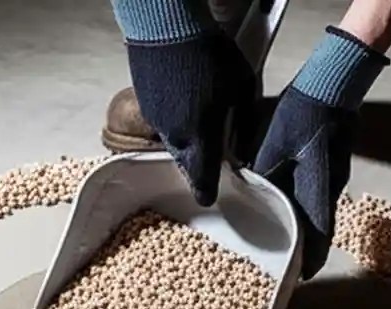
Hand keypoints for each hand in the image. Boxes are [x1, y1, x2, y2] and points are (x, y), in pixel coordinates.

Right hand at [125, 31, 256, 205]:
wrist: (168, 26)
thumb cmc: (210, 55)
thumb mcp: (242, 85)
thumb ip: (245, 123)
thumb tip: (245, 150)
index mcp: (200, 134)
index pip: (202, 176)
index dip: (206, 191)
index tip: (208, 199)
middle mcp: (175, 134)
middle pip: (185, 162)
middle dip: (196, 166)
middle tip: (208, 164)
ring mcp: (156, 120)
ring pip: (172, 143)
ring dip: (185, 142)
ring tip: (197, 130)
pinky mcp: (144, 104)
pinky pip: (161, 124)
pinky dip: (172, 123)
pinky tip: (182, 108)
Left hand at [253, 27, 387, 279]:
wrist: (332, 84)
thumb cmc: (304, 113)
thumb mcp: (273, 144)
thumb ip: (261, 172)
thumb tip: (246, 192)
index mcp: (318, 187)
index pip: (318, 233)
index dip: (311, 258)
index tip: (303, 275)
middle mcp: (331, 187)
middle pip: (319, 227)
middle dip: (306, 248)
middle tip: (291, 263)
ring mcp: (335, 177)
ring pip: (319, 212)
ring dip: (306, 228)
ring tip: (288, 240)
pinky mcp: (332, 166)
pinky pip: (319, 196)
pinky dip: (306, 209)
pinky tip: (290, 207)